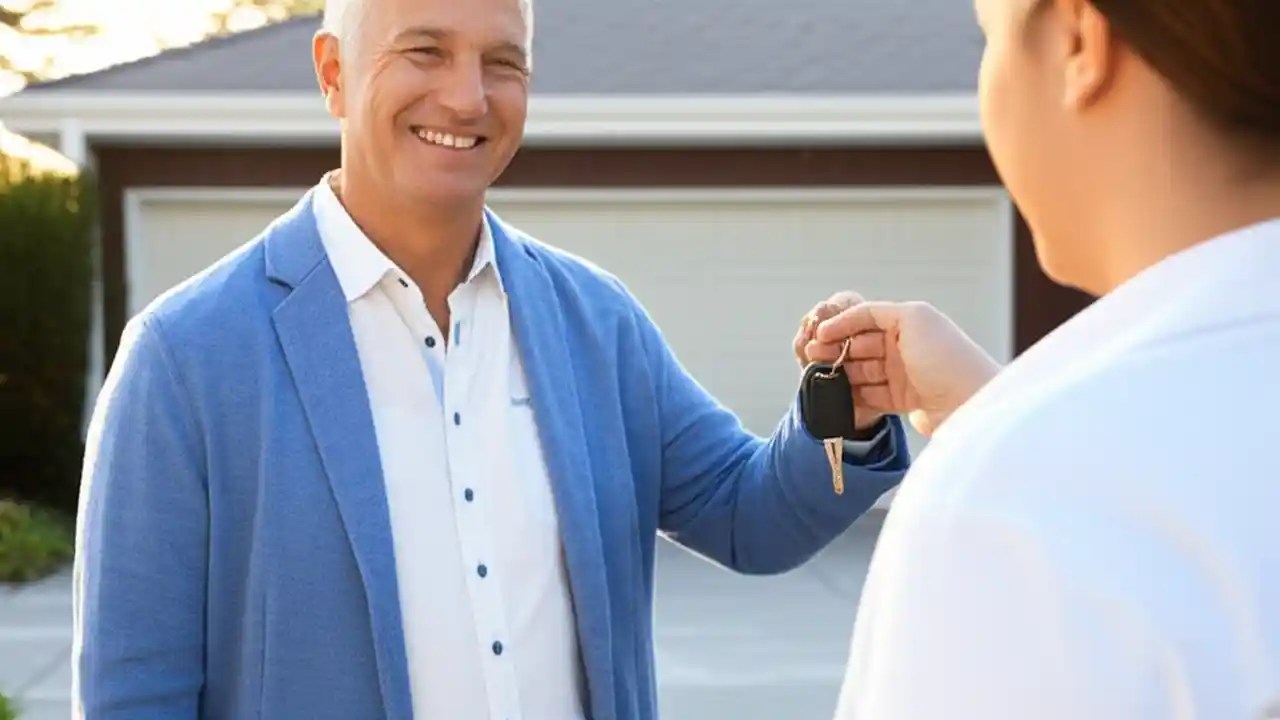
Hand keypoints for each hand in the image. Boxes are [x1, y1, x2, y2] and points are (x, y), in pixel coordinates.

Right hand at [803, 297, 1000, 436]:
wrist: (971, 403)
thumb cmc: (945, 357)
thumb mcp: (913, 319)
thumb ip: (877, 313)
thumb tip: (850, 320)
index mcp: (909, 323)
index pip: (866, 318)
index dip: (841, 325)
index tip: (820, 335)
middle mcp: (907, 347)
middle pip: (861, 345)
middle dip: (835, 349)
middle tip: (812, 358)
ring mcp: (905, 375)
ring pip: (862, 372)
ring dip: (840, 374)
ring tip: (820, 378)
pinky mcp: (904, 402)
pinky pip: (870, 396)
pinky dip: (852, 397)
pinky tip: (835, 397)